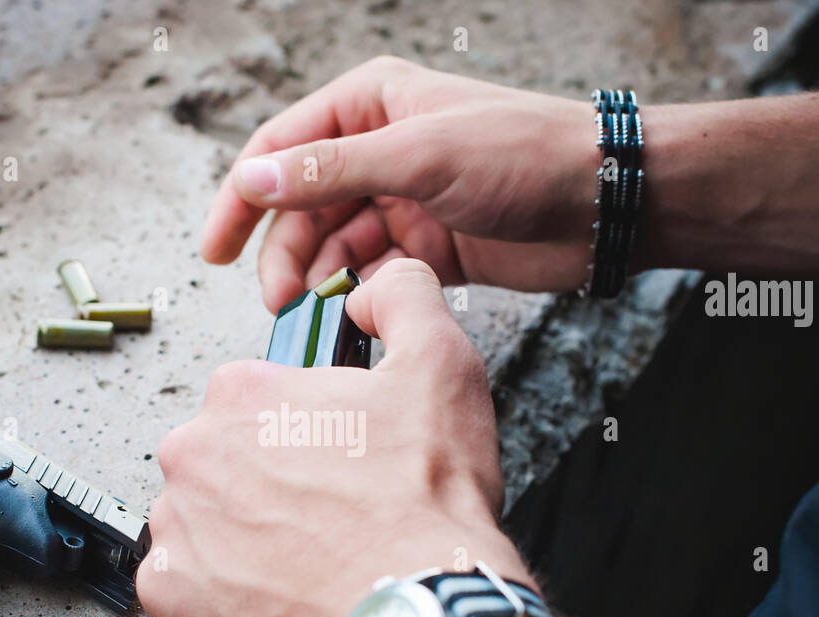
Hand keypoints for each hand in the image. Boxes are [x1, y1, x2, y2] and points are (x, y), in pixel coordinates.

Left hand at [138, 259, 530, 616]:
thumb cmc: (425, 505)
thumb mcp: (443, 368)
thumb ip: (404, 299)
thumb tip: (376, 284)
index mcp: (242, 394)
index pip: (254, 399)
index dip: (303, 431)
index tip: (335, 462)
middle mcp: (191, 453)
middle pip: (222, 459)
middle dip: (265, 482)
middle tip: (327, 515)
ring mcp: (176, 527)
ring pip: (202, 520)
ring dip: (241, 534)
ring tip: (306, 559)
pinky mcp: (173, 596)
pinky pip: (183, 585)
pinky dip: (218, 592)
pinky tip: (273, 594)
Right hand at [200, 56, 597, 312]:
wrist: (603, 202)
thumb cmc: (523, 155)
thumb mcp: (418, 156)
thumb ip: (330, 171)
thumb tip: (252, 180)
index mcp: (369, 105)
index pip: (280, 148)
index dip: (242, 198)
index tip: (215, 248)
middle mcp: (379, 148)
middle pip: (301, 203)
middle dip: (282, 250)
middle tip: (274, 299)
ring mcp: (402, 198)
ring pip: (333, 241)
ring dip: (315, 274)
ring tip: (307, 309)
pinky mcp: (426, 243)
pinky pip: (370, 268)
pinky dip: (353, 289)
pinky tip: (347, 307)